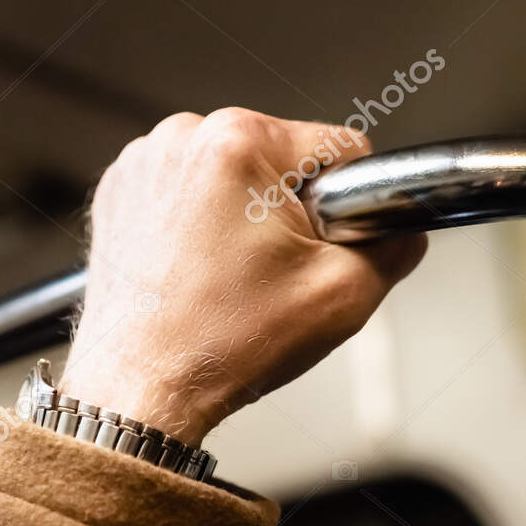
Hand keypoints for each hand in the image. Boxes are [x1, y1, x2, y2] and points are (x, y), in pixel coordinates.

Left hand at [59, 108, 426, 444]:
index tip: (321, 243)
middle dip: (289, 208)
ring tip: (227, 274)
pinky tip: (197, 269)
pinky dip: (198, 222)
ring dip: (241, 213)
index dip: (348, 202)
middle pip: (281, 157)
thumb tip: (405, 228)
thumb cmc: (222, 344)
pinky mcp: (120, 189)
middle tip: (269, 270)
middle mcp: (184, 137)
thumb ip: (396, 246)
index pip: (339, 146)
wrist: (142, 388)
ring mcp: (145, 162)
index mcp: (240, 142)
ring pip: (233, 174)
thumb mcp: (344, 296)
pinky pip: (188, 190)